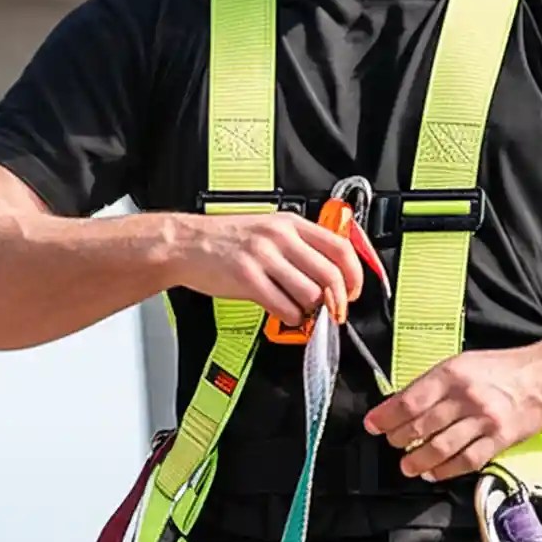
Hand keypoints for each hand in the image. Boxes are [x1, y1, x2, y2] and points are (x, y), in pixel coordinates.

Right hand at [171, 212, 363, 324]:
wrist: (186, 244)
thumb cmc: (226, 239)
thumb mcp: (269, 230)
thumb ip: (299, 247)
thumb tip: (330, 273)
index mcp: (291, 224)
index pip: (340, 248)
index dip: (355, 275)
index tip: (353, 291)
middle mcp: (280, 238)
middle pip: (330, 274)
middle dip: (338, 301)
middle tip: (333, 311)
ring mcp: (264, 258)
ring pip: (311, 293)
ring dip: (312, 310)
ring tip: (303, 311)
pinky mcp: (248, 279)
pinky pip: (284, 306)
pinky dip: (291, 317)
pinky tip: (286, 314)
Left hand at [362, 349, 541, 481]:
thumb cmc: (500, 369)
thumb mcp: (462, 364)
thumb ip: (434, 384)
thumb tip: (402, 404)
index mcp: (452, 374)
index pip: (410, 400)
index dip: (387, 417)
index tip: (374, 425)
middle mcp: (466, 397)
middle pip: (422, 426)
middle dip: (400, 439)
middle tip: (392, 443)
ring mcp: (483, 420)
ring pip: (441, 447)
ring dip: (418, 460)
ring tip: (407, 466)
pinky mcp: (499, 440)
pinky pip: (466, 460)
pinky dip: (446, 471)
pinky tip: (433, 473)